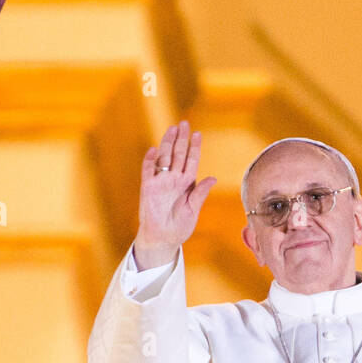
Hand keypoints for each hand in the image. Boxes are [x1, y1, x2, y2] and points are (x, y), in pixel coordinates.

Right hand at [134, 120, 216, 269]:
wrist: (163, 239)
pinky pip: (148, 171)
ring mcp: (160, 182)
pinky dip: (150, 161)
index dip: (194, 147)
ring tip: (172, 129)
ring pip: (164, 158)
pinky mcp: (148, 188)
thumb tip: (213, 178)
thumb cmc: (179, 227)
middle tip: (184, 123)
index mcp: (187, 184)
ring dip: (167, 143)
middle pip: (178, 154)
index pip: (191, 161)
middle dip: (181, 139)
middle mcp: (174, 179)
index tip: (197, 134)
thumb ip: (200, 193)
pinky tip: (154, 150)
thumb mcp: (193, 210)